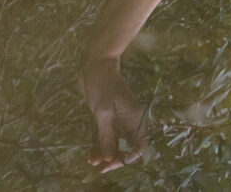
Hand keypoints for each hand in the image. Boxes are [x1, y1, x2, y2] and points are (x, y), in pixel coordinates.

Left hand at [80, 53, 147, 169]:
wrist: (95, 62)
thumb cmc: (101, 83)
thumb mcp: (102, 111)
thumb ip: (106, 135)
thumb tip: (110, 158)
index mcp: (134, 118)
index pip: (139, 145)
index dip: (129, 157)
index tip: (114, 163)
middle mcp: (129, 120)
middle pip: (126, 146)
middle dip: (115, 158)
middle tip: (101, 167)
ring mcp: (118, 118)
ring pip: (115, 141)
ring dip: (105, 153)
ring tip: (92, 162)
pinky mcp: (107, 116)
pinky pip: (106, 134)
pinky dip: (100, 144)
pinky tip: (91, 154)